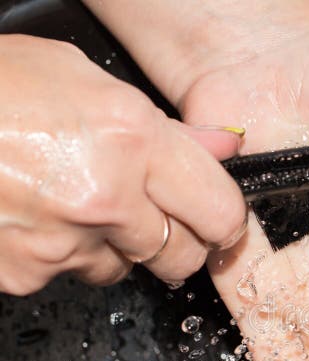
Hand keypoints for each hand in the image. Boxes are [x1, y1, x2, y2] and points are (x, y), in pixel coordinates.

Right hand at [0, 34, 246, 294]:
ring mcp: (65, 241)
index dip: (224, 221)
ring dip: (115, 246)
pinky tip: (38, 219)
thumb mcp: (86, 80)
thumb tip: (220, 147)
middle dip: (178, 242)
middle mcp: (107, 196)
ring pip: (126, 268)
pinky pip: (69, 276)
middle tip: (156, 219)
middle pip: (184, 255)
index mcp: (133, 139)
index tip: (218, 222)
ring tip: (76, 203)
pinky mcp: (28, 273)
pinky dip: (62, 257)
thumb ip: (168, 127)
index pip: (220, 210)